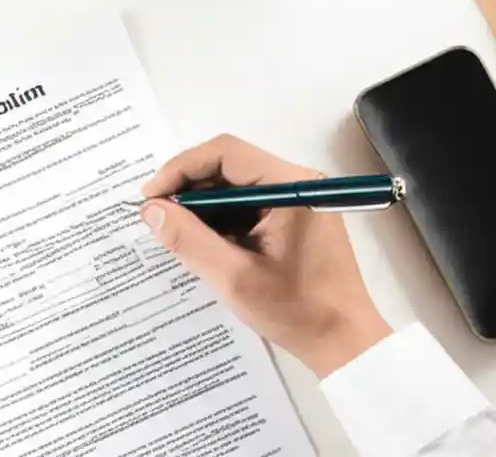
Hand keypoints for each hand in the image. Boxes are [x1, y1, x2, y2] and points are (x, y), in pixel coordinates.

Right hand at [140, 136, 391, 377]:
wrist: (344, 342)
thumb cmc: (297, 311)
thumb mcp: (234, 277)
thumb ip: (189, 240)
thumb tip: (150, 209)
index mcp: (290, 186)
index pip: (225, 153)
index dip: (181, 169)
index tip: (151, 197)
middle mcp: (297, 182)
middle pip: (229, 165)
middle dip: (189, 188)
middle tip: (157, 216)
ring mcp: (298, 199)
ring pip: (236, 185)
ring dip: (203, 206)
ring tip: (176, 233)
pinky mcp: (295, 217)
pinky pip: (249, 204)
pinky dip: (222, 219)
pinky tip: (204, 243)